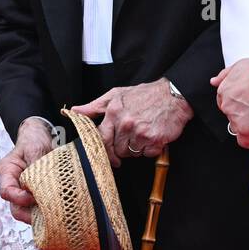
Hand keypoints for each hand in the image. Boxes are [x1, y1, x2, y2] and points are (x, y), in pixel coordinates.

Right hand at [0, 119, 55, 223]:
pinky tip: (59, 209)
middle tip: (47, 214)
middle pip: (16, 208)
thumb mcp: (35, 148)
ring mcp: (25, 191)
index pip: (7, 192)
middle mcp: (14, 184)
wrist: (43, 133)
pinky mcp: (37, 194)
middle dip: (29, 215)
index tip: (33, 197)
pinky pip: (39, 208)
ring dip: (40, 215)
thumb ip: (36, 166)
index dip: (19, 198)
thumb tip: (41, 185)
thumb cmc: (35, 139)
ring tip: (54, 213)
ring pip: (28, 211)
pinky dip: (48, 211)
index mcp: (8, 171)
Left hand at [72, 79, 192, 165]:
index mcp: (114, 112)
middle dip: (120, 150)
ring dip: (135, 149)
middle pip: (116, 150)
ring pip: (131, 153)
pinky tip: (152, 137)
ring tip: (142, 135)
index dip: (103, 149)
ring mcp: (140, 132)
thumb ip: (95, 106)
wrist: (173, 95)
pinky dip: (149, 150)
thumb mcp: (116, 95)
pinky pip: (146, 154)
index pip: (101, 138)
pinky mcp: (154, 140)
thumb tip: (75, 111)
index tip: (108, 154)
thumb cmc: (145, 95)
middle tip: (128, 144)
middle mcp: (125, 123)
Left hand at [211, 58, 248, 148]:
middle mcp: (226, 105)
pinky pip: (245, 141)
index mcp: (223, 91)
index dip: (240, 106)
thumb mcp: (241, 65)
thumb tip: (213, 81)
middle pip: (233, 116)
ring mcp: (234, 118)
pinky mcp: (245, 130)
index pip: (227, 105)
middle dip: (244, 115)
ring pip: (240, 128)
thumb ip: (225, 75)